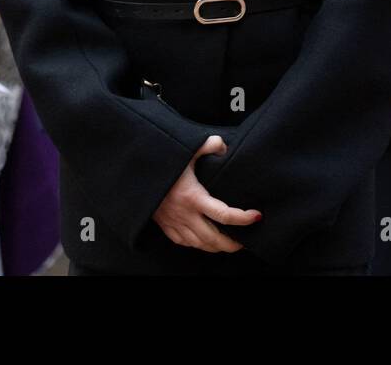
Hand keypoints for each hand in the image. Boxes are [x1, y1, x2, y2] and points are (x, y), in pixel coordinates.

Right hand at [153, 135, 261, 252]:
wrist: (134, 173)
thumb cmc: (162, 161)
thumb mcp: (185, 148)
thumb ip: (208, 144)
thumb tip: (223, 146)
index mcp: (193, 196)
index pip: (224, 214)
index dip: (243, 218)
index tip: (256, 216)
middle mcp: (184, 214)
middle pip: (214, 239)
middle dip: (233, 244)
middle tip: (246, 241)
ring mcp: (174, 223)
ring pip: (200, 244)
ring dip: (217, 247)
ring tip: (230, 243)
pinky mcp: (165, 226)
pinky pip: (185, 242)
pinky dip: (198, 245)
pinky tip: (205, 241)